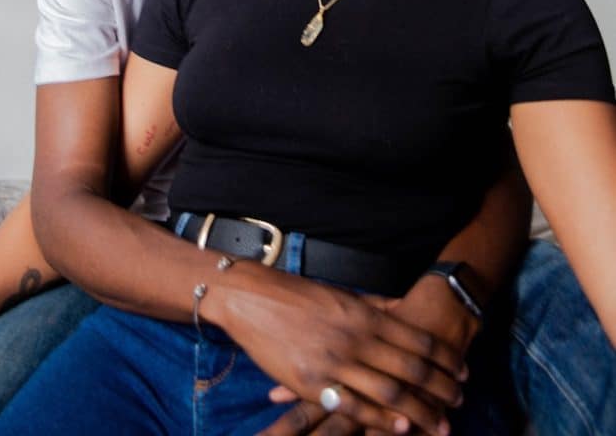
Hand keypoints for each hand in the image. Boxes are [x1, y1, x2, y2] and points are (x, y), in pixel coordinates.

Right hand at [208, 263, 464, 435]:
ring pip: (391, 393)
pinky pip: (354, 408)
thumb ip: (375, 307)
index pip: (418, 341)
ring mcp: (335, 362)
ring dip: (422, 411)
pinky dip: (382, 421)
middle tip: (461, 400)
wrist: (253, 298)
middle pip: (412, 370)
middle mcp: (357, 338)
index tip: (463, 371)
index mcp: (366, 314)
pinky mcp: (312, 383)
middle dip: (442, 389)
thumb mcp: (344, 294)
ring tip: (441, 423)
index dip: (445, 359)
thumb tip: (403, 309)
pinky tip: (402, 428)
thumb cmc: (300, 294)